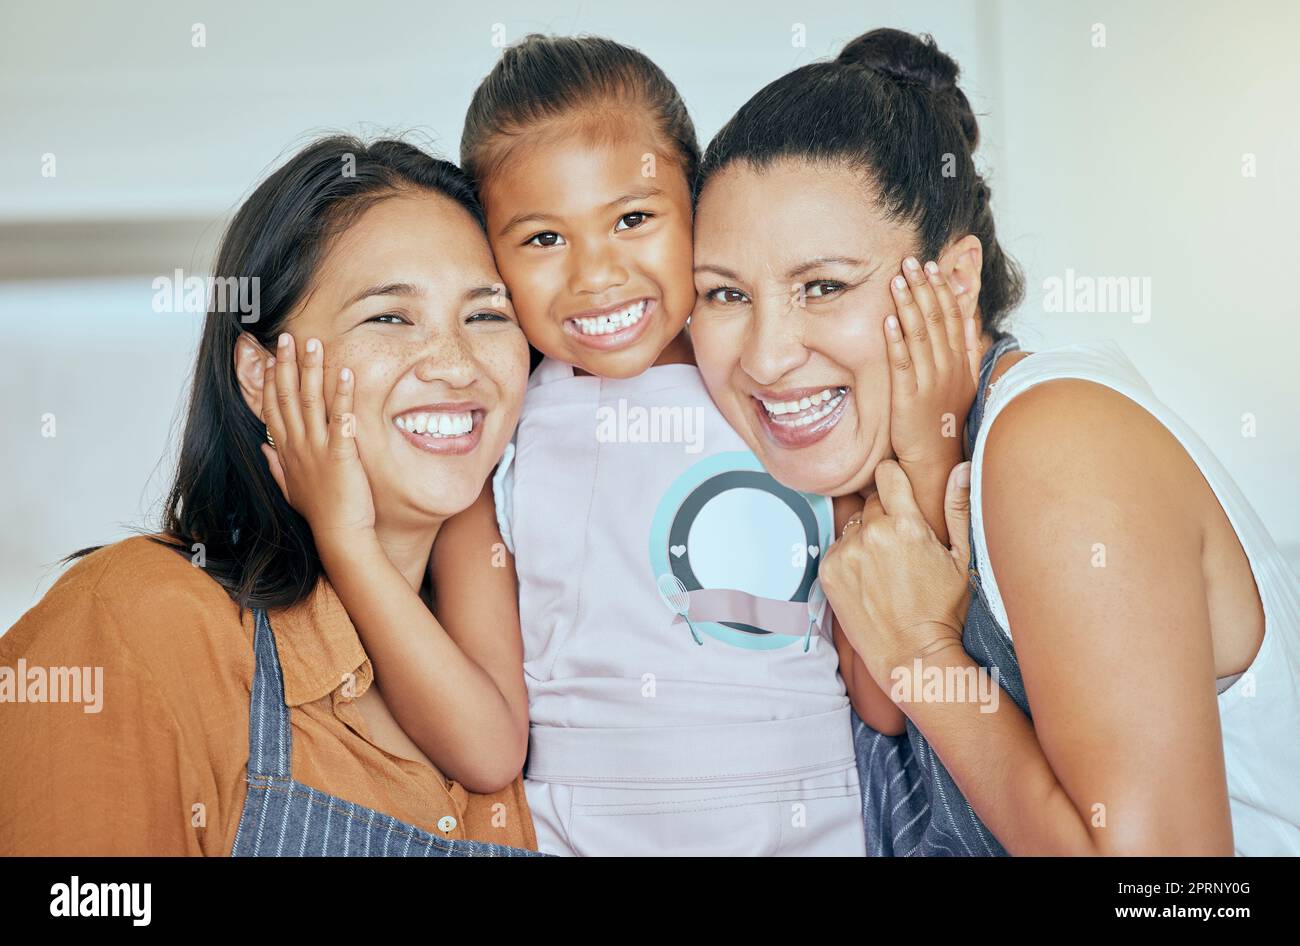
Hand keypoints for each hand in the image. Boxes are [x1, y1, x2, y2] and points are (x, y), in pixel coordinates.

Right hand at [261, 332, 375, 542]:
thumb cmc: (319, 512)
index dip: (270, 380)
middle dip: (286, 364)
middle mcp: (297, 445)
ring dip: (311, 370)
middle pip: (286, 397)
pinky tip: (346, 374)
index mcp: (286, 451)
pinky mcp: (340, 454)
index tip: (270, 357)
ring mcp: (317, 448)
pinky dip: (343, 395)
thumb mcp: (290, 487)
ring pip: (310, 401)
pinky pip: (341, 418)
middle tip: (286, 337)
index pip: (272, 408)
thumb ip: (275, 465)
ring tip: (312, 344)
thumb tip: (263, 449)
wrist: (339, 534)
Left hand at [819, 459, 972, 690]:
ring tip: (884, 568)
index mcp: (907, 525)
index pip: (887, 474)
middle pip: (870, 503)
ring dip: (865, 537)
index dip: (893, 480)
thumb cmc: (942, 609)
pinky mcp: (829, 570)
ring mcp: (846, 552)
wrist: (910, 654)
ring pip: (852, 526)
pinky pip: (838, 548)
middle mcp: (872, 534)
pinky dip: (850, 557)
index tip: (898, 491)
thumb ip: (958, 510)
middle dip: (883, 516)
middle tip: (898, 546)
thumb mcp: (962, 560)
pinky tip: (868, 580)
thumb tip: (961, 469)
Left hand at [884, 257, 980, 469]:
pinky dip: (895, 341)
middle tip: (910, 262)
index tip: (931, 267)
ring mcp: (929, 382)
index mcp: (960, 362)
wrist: (937, 458)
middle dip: (923, 288)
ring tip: (897, 280)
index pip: (953, 317)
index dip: (942, 289)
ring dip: (908, 305)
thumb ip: (969, 351)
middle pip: (936, 319)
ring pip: (919, 336)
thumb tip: (972, 321)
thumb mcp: (965, 383)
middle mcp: (947, 368)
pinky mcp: (908, 398)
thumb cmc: (946, 420)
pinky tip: (888, 321)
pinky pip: (902, 364)